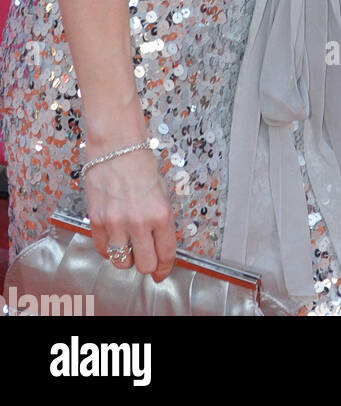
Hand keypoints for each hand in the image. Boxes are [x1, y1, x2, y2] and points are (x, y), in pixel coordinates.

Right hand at [84, 146, 176, 281]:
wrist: (116, 146)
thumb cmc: (140, 164)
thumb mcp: (162, 191)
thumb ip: (161, 219)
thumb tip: (160, 244)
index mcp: (161, 213)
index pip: (166, 254)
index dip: (165, 268)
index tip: (162, 272)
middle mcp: (139, 222)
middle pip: (145, 265)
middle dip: (147, 264)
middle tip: (145, 256)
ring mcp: (116, 223)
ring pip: (122, 263)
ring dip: (126, 258)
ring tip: (128, 244)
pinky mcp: (97, 221)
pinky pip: (103, 250)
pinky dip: (109, 249)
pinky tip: (113, 237)